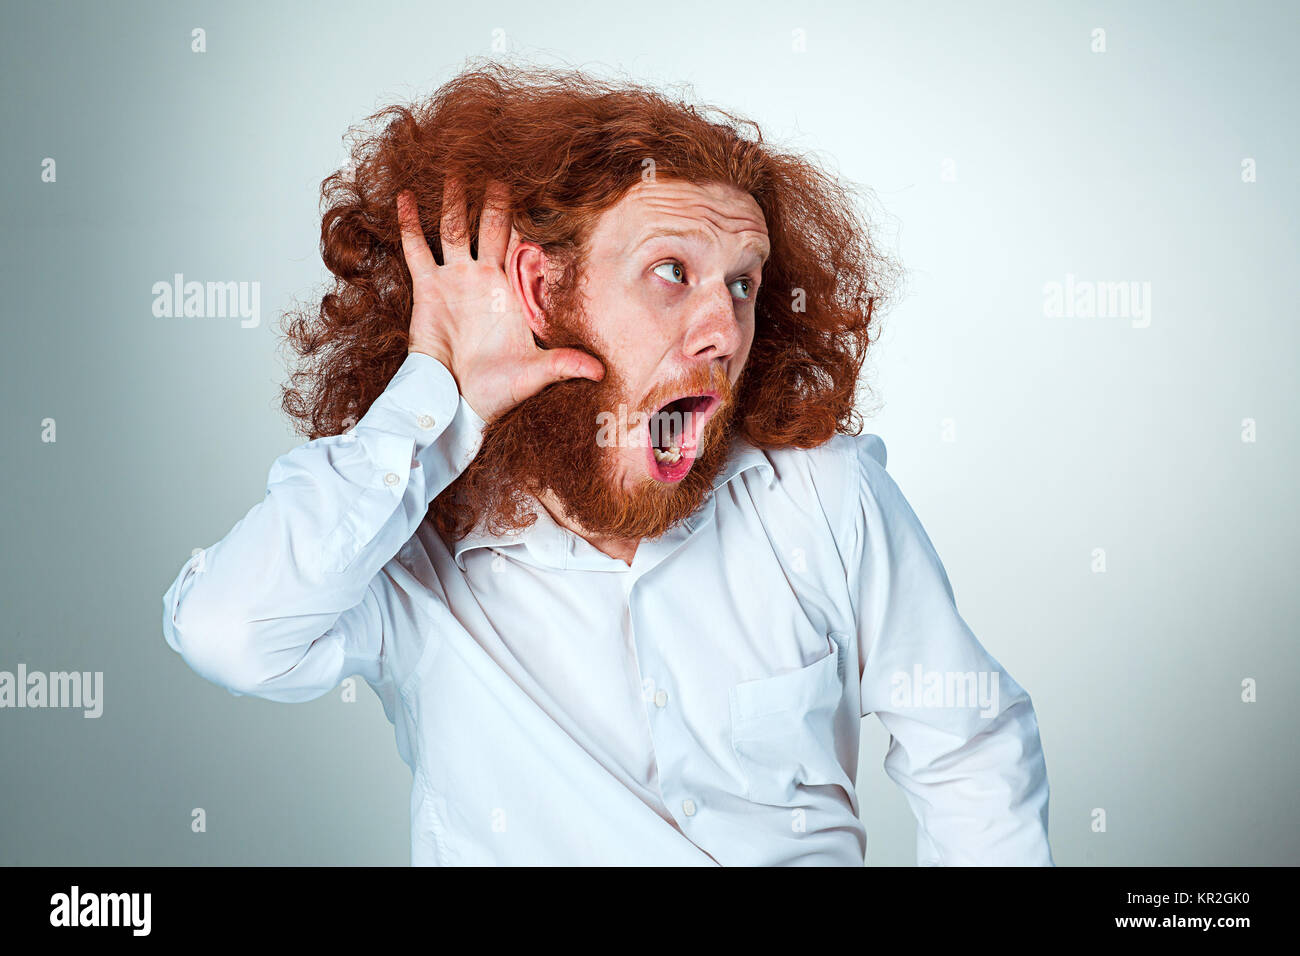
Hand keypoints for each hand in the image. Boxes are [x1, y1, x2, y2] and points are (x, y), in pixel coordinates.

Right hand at [397, 177, 603, 421]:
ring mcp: (455, 280)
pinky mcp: (428, 288)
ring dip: (452, 199)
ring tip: (453, 166)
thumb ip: (564, 365)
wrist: (455, 404)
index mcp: (512, 292)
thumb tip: (600, 371)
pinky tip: (404, 196)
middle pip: (489, 226)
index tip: (538, 185)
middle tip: (499, 161)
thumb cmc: (495, 391)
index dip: (528, 217)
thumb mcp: (533, 375)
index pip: (522, 245)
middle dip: (493, 197)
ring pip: (453, 228)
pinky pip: (417, 248)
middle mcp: (484, 278)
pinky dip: (410, 223)